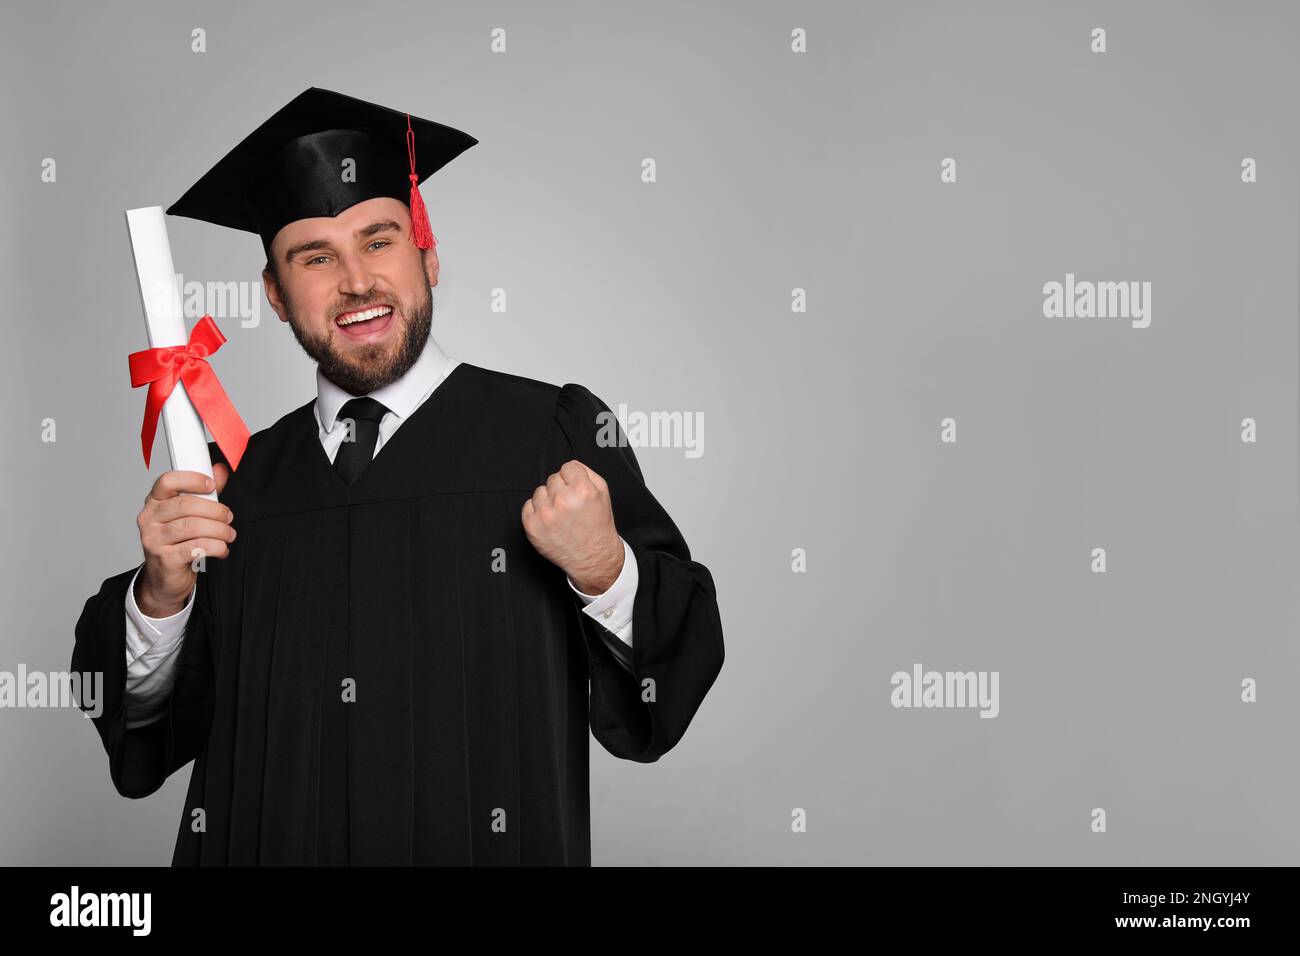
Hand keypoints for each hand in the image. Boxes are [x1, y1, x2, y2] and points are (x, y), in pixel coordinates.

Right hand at [135, 464, 233, 616]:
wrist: (165, 578)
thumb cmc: (178, 542)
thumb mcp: (190, 515)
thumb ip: (205, 493)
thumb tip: (219, 470)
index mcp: (154, 502)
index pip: (166, 482)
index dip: (191, 480)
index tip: (211, 485)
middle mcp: (149, 519)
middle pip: (185, 505)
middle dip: (214, 510)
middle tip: (228, 517)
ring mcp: (154, 540)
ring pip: (192, 527)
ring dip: (219, 530)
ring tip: (229, 534)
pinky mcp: (165, 559)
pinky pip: (195, 548)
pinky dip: (215, 547)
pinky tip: (221, 549)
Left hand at [521, 460, 622, 593]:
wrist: (592, 556)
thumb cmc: (597, 526)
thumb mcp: (603, 494)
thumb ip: (587, 473)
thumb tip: (569, 467)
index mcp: (582, 490)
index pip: (568, 467)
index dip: (573, 478)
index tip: (576, 490)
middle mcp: (562, 501)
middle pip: (553, 478)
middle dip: (561, 489)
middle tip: (571, 506)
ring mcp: (545, 514)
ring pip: (540, 491)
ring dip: (548, 500)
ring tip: (562, 515)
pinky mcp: (532, 526)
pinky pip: (528, 505)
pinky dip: (537, 512)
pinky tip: (551, 521)